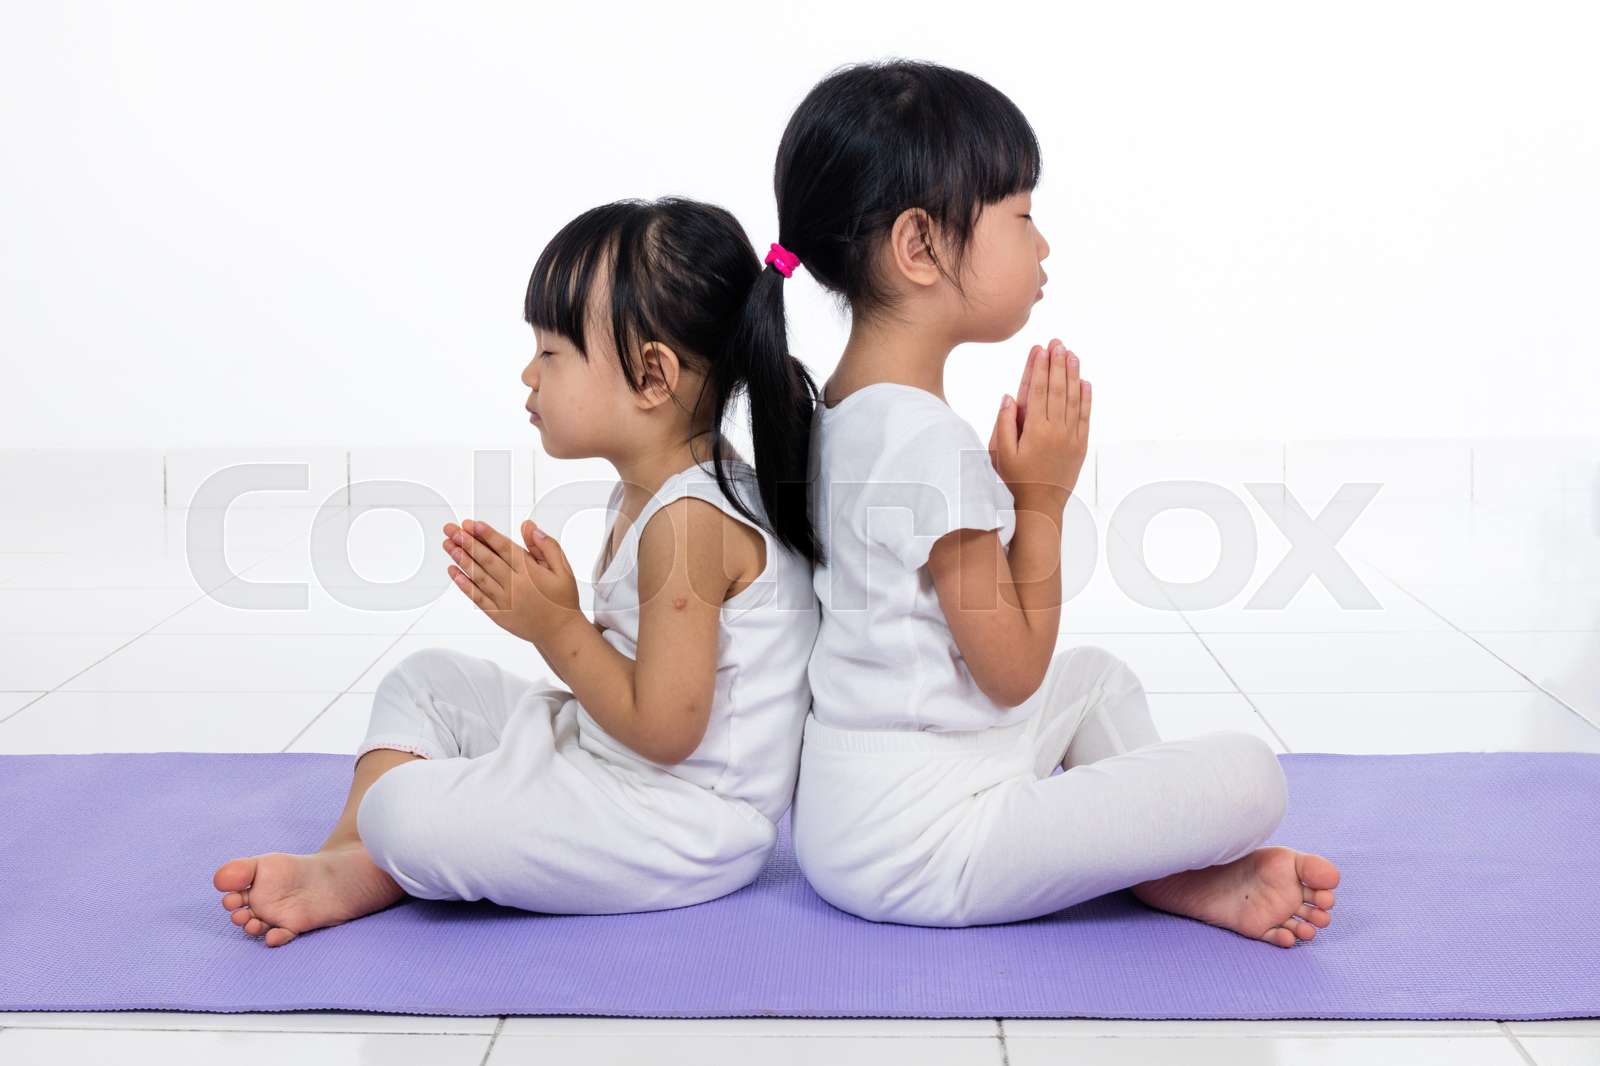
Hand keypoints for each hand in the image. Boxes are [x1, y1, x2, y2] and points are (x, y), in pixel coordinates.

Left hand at [441, 518, 582, 647]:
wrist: (561, 633)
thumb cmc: (562, 600)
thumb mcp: (563, 569)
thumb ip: (546, 546)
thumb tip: (529, 527)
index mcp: (530, 572)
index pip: (504, 548)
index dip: (486, 535)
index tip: (472, 524)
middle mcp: (515, 586)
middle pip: (486, 559)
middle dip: (467, 542)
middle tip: (452, 529)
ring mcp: (504, 601)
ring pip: (479, 576)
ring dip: (462, 560)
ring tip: (449, 545)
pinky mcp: (498, 614)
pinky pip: (477, 598)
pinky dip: (464, 585)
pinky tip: (454, 572)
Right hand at [988, 338, 1090, 510]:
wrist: (1040, 507)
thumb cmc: (1015, 481)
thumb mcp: (1001, 454)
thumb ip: (1004, 424)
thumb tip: (1010, 397)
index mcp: (1036, 430)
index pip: (1037, 391)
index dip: (1038, 367)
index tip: (1040, 349)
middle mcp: (1057, 430)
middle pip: (1057, 389)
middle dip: (1057, 363)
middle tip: (1058, 342)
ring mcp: (1071, 438)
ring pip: (1073, 399)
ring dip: (1073, 375)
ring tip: (1072, 354)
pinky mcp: (1080, 446)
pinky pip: (1085, 417)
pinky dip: (1086, 398)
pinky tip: (1085, 382)